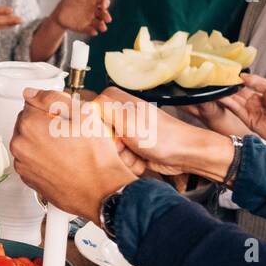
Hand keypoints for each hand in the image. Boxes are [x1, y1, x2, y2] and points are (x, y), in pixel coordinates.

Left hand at [10, 89, 137, 221]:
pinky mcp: (30, 180)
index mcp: (29, 125)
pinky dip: (44, 158)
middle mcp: (21, 146)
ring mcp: (24, 165)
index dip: (52, 106)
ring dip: (44, 141)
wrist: (102, 191)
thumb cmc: (96, 157)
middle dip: (45, 123)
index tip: (65, 115)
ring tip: (68, 148)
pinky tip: (63, 161)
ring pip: (31, 142)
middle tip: (70, 132)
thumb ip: (52, 98)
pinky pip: (33, 161)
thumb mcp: (82, 114)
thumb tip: (33, 92)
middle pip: (29, 122)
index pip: (32, 102)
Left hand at [51, 0, 111, 36]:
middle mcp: (94, 11)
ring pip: (99, 23)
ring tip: (103, 28)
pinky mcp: (84, 28)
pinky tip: (94, 32)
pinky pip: (90, 30)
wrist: (59, 13)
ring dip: (102, 25)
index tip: (103, 5)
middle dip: (106, 16)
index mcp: (94, 1)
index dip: (105, 4)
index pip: (104, 2)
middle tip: (107, 19)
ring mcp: (90, 20)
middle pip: (104, 14)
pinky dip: (92, 31)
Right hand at [95, 87, 235, 180]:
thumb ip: (102, 108)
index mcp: (115, 101)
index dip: (96, 131)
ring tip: (137, 153)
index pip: (87, 116)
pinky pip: (119, 161)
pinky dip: (130, 164)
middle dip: (111, 148)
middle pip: (96, 137)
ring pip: (107, 152)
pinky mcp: (131, 149)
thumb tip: (80, 106)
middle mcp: (118, 115)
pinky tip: (141, 160)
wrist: (184, 155)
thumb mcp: (128, 118)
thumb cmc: (163, 137)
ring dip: (122, 158)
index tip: (108, 136)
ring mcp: (125, 134)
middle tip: (126, 146)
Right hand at [205, 74, 265, 144]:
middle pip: (236, 93)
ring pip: (234, 101)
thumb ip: (256, 81)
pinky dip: (228, 103)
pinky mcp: (247, 120)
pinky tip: (221, 96)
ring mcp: (250, 111)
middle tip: (216, 79)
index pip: (244, 85)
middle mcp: (253, 102)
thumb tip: (242, 75)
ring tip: (215, 86)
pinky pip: (235, 110)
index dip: (235, 80)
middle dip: (227, 86)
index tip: (226, 73)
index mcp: (261, 93)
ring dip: (224, 94)